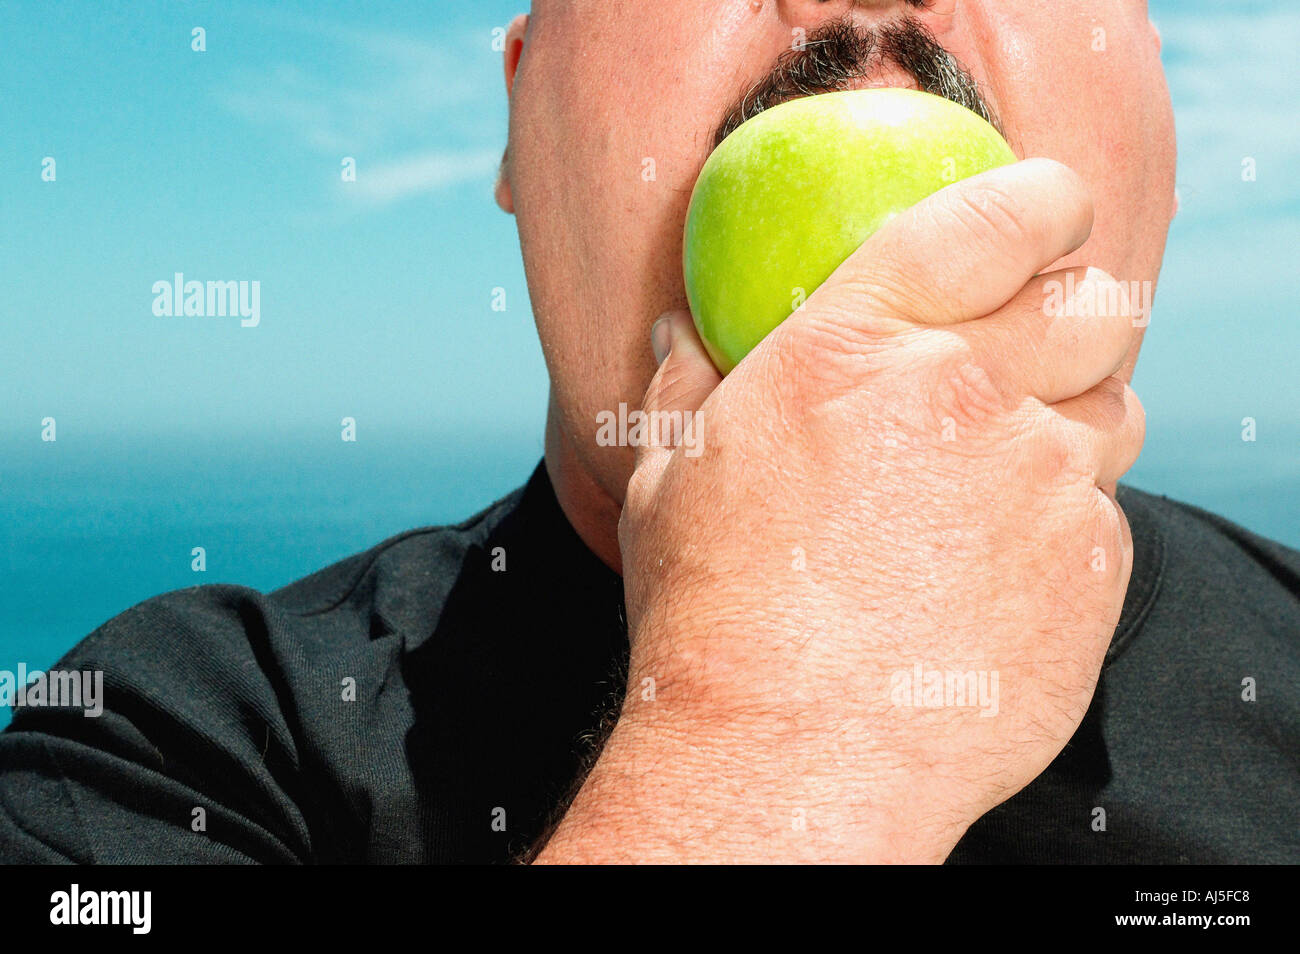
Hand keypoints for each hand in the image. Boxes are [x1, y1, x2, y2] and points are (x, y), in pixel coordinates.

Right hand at [537, 158, 1143, 862]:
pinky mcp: (1089, 565)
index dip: (1039, 203)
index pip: (992, 219)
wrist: (790, 754)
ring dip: (1067, 424)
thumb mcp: (674, 480)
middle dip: (1069, 316)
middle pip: (1086, 305)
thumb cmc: (716, 615)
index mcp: (855, 347)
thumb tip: (678, 334)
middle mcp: (964, 393)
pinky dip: (1063, 524)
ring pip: (1109, 410)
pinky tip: (993, 572)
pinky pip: (1103, 512)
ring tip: (995, 483)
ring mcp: (1041, 480)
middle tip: (1024, 357)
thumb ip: (689, 387)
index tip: (1049, 211)